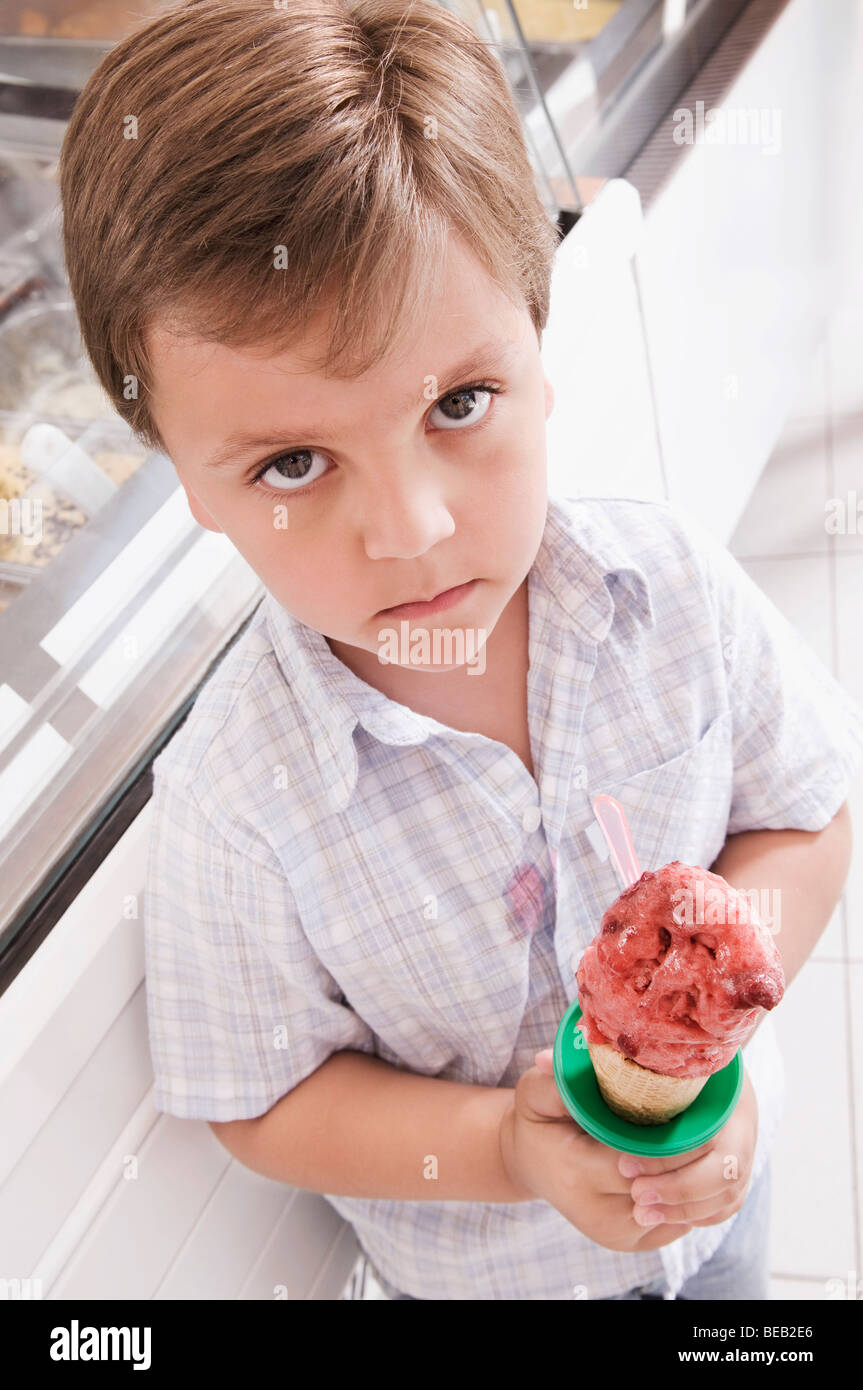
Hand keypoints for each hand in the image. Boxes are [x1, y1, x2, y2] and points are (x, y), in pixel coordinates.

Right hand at [499, 1049, 696, 1251]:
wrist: (531, 1165)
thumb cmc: (538, 1121)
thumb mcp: (535, 1093)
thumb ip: (554, 1079)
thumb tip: (556, 1057)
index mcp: (577, 1176)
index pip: (642, 1158)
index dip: (673, 1134)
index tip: (697, 1104)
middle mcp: (600, 1216)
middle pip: (665, 1183)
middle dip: (692, 1151)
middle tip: (717, 1117)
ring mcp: (619, 1235)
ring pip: (678, 1205)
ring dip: (696, 1173)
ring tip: (712, 1136)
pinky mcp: (635, 1241)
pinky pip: (678, 1218)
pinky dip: (689, 1192)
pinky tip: (695, 1162)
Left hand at [616, 1065, 758, 1229]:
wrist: (698, 1055)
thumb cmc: (660, 1056)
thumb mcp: (643, 1054)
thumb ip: (619, 1069)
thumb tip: (573, 1093)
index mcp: (726, 1087)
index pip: (706, 1137)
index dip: (665, 1159)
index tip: (623, 1166)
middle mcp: (743, 1120)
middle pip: (724, 1171)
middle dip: (678, 1190)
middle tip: (635, 1197)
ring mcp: (746, 1147)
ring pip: (728, 1193)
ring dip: (685, 1209)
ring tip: (642, 1213)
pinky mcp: (740, 1169)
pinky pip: (727, 1203)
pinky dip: (699, 1213)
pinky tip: (666, 1215)